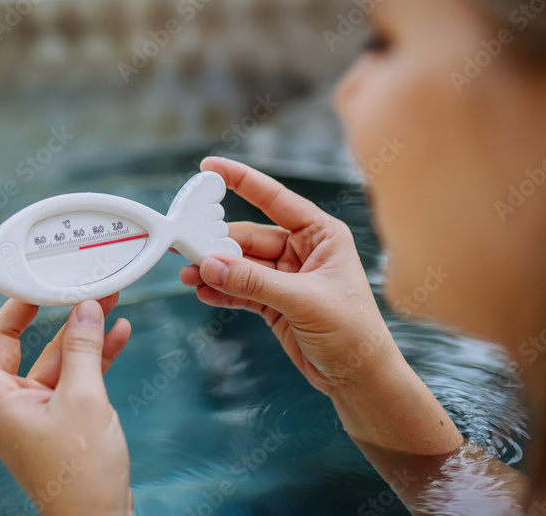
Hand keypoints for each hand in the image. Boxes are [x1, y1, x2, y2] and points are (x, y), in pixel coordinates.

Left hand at [0, 255, 133, 514]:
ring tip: (104, 297)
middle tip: (52, 276)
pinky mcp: (57, 413)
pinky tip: (118, 332)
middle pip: (4, 336)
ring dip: (74, 327)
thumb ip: (82, 348)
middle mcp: (3, 398)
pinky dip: (92, 353)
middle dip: (31, 303)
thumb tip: (85, 307)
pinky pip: (68, 372)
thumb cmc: (79, 476)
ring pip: (45, 352)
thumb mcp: (84, 400)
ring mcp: (30, 406)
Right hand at [181, 157, 462, 453]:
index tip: (209, 167)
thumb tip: (211, 265)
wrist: (359, 379)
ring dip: (214, 269)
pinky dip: (220, 290)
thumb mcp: (305, 302)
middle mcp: (301, 250)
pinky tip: (202, 292)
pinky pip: (240, 288)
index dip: (242, 180)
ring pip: (240, 264)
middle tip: (185, 245)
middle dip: (217, 242)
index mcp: (321, 234)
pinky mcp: (273, 301)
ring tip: (188, 274)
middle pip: (248, 236)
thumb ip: (255, 283)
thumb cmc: (353, 333)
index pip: (275, 198)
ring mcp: (285, 276)